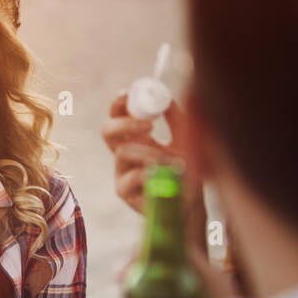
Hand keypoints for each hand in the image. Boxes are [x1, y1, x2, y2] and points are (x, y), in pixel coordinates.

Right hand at [101, 91, 195, 214]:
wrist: (190, 204)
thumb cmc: (186, 172)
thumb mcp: (185, 140)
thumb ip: (177, 119)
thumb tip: (167, 99)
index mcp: (136, 137)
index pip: (119, 115)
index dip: (119, 103)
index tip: (129, 93)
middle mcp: (125, 153)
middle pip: (107, 130)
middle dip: (125, 123)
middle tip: (150, 125)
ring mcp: (122, 172)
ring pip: (123, 152)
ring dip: (149, 152)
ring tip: (172, 161)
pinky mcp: (124, 191)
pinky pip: (131, 176)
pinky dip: (150, 173)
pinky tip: (166, 176)